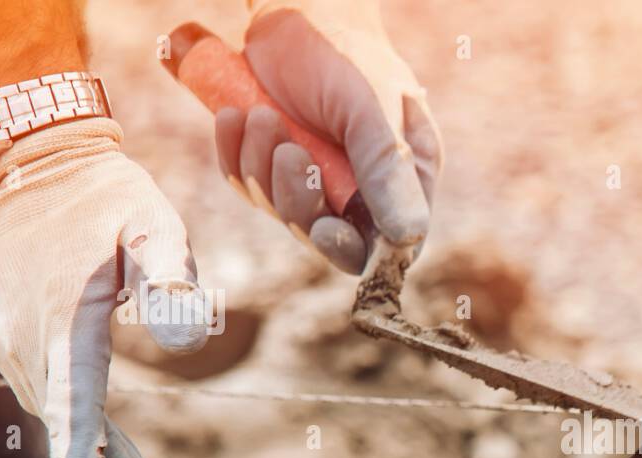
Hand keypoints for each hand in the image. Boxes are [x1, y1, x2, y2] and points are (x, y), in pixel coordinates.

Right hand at [0, 119, 212, 457]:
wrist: (38, 163)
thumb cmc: (111, 199)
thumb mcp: (154, 227)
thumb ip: (171, 281)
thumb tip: (191, 341)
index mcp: (65, 313)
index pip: (72, 398)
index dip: (78, 456)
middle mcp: (26, 332)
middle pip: (63, 419)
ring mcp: (8, 334)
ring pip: (51, 409)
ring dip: (86, 452)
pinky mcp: (5, 331)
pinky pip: (42, 388)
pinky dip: (70, 419)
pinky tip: (103, 451)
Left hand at [209, 0, 442, 273]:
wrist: (294, 6)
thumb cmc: (345, 50)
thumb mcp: (370, 108)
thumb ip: (389, 171)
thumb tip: (408, 238)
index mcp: (405, 178)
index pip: (388, 245)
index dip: (354, 249)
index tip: (323, 228)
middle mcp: (363, 186)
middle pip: (328, 239)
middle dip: (297, 200)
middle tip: (288, 149)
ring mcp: (316, 177)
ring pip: (281, 211)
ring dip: (261, 167)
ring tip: (261, 113)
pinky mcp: (272, 163)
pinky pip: (247, 184)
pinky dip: (234, 155)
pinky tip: (234, 115)